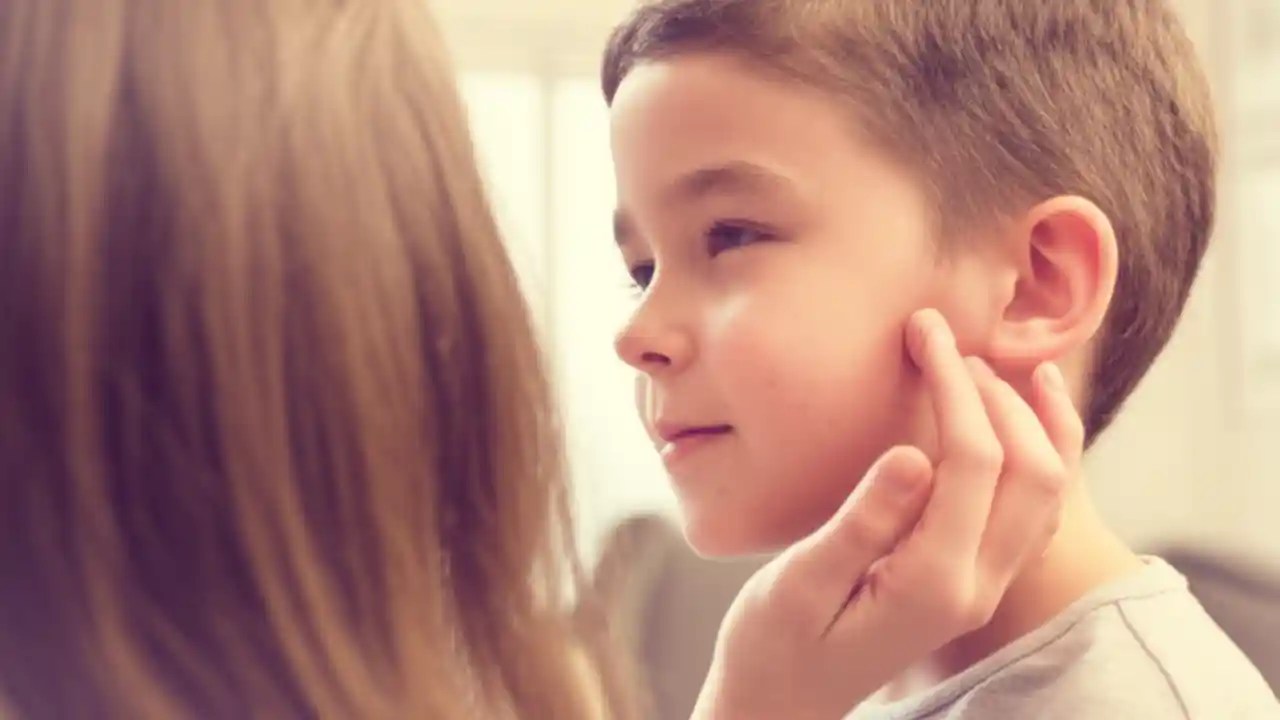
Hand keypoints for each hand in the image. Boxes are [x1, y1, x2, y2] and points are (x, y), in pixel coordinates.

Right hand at [693, 309, 1084, 719]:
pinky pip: (1032, 512)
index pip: (973, 461)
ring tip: (992, 362)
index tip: (922, 331)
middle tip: (940, 340)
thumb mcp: (801, 584)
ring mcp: (981, 591)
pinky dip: (1038, 455)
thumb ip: (862, 522)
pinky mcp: (970, 585)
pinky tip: (1017, 419)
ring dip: (1031, 420)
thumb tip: (913, 453)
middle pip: (1030, 469)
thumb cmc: (773, 646)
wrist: (779, 707)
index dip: (953, 384)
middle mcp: (975, 588)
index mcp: (935, 583)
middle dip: (994, 391)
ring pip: (1048, 492)